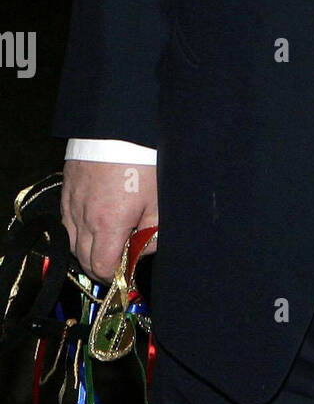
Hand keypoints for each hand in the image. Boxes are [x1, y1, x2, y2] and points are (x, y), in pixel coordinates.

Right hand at [61, 160, 158, 282]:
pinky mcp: (67, 191)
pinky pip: (67, 222)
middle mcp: (84, 219)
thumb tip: (145, 253)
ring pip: (72, 243)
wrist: (120, 128)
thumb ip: (153, 232)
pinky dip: (78, 230)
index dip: (115, 274)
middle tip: (122, 257)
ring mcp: (72, 205)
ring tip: (110, 239)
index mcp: (107, 225)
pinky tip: (95, 221)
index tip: (128, 269)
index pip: (101, 268)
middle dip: (102, 265)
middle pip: (84, 260)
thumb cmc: (142, 161)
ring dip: (89, 249)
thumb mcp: (157, 199)